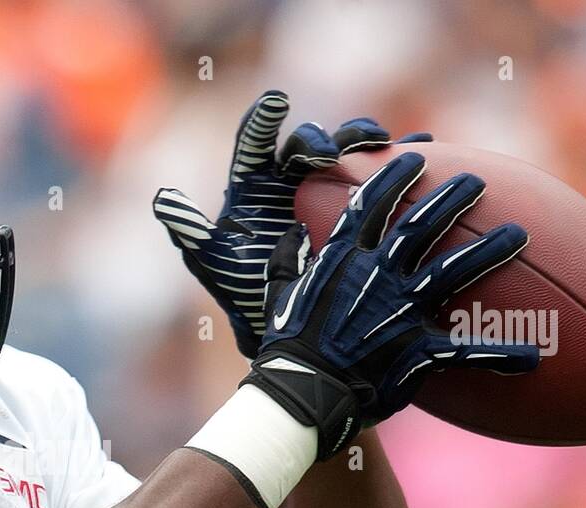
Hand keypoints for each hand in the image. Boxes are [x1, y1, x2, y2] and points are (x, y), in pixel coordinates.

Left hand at [154, 89, 432, 358]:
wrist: (283, 327)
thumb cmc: (244, 294)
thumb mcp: (215, 266)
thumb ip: (190, 231)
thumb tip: (162, 197)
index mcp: (251, 186)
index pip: (255, 143)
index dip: (263, 120)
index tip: (276, 103)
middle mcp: (287, 180)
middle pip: (306, 144)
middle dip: (323, 139)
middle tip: (334, 151)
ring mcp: (324, 190)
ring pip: (346, 150)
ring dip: (364, 140)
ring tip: (382, 143)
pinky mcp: (356, 204)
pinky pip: (380, 171)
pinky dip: (401, 154)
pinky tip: (424, 147)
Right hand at [245, 152, 536, 460]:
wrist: (301, 395)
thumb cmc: (285, 349)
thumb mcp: (275, 298)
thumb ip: (284, 263)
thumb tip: (289, 234)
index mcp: (340, 262)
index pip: (370, 206)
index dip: (395, 178)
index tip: (417, 157)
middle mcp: (375, 277)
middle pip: (421, 226)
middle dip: (451, 198)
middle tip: (476, 182)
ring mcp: (400, 312)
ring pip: (453, 271)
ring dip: (490, 250)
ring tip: (519, 233)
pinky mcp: (416, 351)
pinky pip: (466, 352)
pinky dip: (501, 355)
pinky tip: (534, 356)